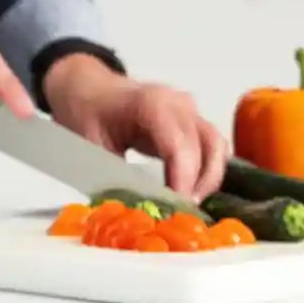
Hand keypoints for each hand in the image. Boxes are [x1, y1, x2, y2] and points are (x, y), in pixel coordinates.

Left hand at [42, 54, 227, 200]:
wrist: (89, 89)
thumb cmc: (87, 112)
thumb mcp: (90, 145)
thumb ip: (114, 176)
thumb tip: (135, 211)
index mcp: (150, 104)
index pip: (179, 144)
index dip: (183, 178)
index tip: (177, 208)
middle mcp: (178, 104)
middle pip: (206, 145)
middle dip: (199, 184)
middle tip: (183, 213)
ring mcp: (189, 111)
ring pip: (216, 146)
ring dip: (209, 179)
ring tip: (188, 205)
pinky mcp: (193, 122)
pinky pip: (213, 146)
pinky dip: (209, 171)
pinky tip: (192, 192)